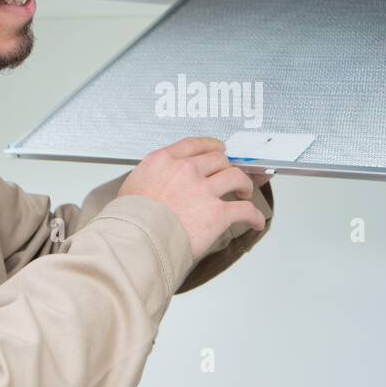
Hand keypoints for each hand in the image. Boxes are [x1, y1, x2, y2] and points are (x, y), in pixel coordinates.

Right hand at [118, 136, 265, 259]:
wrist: (135, 241)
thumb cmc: (129, 221)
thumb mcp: (132, 186)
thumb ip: (151, 178)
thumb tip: (157, 185)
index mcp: (163, 161)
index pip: (194, 145)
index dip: (211, 146)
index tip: (218, 149)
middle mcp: (186, 170)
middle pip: (218, 159)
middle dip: (227, 167)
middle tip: (230, 175)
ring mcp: (204, 190)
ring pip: (236, 177)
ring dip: (244, 185)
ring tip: (245, 193)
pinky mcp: (217, 213)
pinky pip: (245, 210)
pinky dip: (254, 215)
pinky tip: (256, 220)